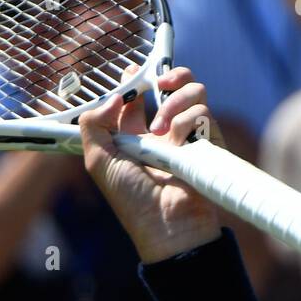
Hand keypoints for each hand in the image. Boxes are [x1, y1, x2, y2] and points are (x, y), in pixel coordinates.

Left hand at [77, 65, 223, 263]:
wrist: (166, 224)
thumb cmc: (131, 199)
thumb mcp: (98, 161)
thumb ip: (93, 125)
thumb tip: (114, 97)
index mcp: (135, 138)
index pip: (137, 99)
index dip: (134, 83)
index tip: (131, 76)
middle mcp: (163, 134)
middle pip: (174, 86)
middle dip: (169, 76)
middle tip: (159, 84)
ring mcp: (188, 136)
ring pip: (194, 92)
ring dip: (176, 101)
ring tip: (162, 127)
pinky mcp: (208, 142)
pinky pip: (203, 112)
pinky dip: (188, 120)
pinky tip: (178, 141)